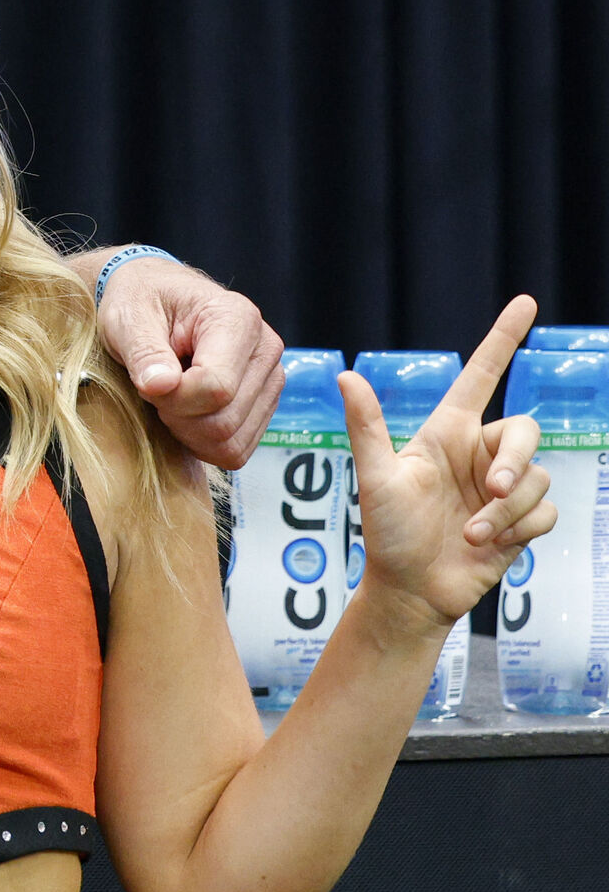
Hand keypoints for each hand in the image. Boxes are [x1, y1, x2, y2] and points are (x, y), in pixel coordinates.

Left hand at [97, 252, 282, 469]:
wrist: (157, 297)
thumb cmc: (142, 303)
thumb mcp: (128, 318)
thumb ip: (143, 352)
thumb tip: (161, 385)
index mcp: (237, 319)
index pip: (217, 386)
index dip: (174, 399)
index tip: (148, 382)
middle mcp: (266, 350)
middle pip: (225, 421)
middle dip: (177, 418)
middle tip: (154, 391)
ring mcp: (270, 380)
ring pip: (232, 443)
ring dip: (188, 433)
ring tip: (169, 399)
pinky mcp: (264, 404)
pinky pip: (236, 449)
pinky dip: (202, 443)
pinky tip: (184, 413)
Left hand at [346, 296, 547, 635]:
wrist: (410, 589)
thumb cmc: (387, 532)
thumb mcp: (375, 478)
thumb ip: (367, 427)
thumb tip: (345, 375)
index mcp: (446, 433)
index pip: (481, 375)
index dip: (503, 338)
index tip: (526, 302)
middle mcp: (479, 453)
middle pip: (525, 430)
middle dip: (515, 461)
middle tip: (491, 490)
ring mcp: (502, 486)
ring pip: (537, 478)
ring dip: (506, 510)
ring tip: (469, 532)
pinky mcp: (522, 520)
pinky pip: (545, 511)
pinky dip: (519, 529)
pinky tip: (488, 544)